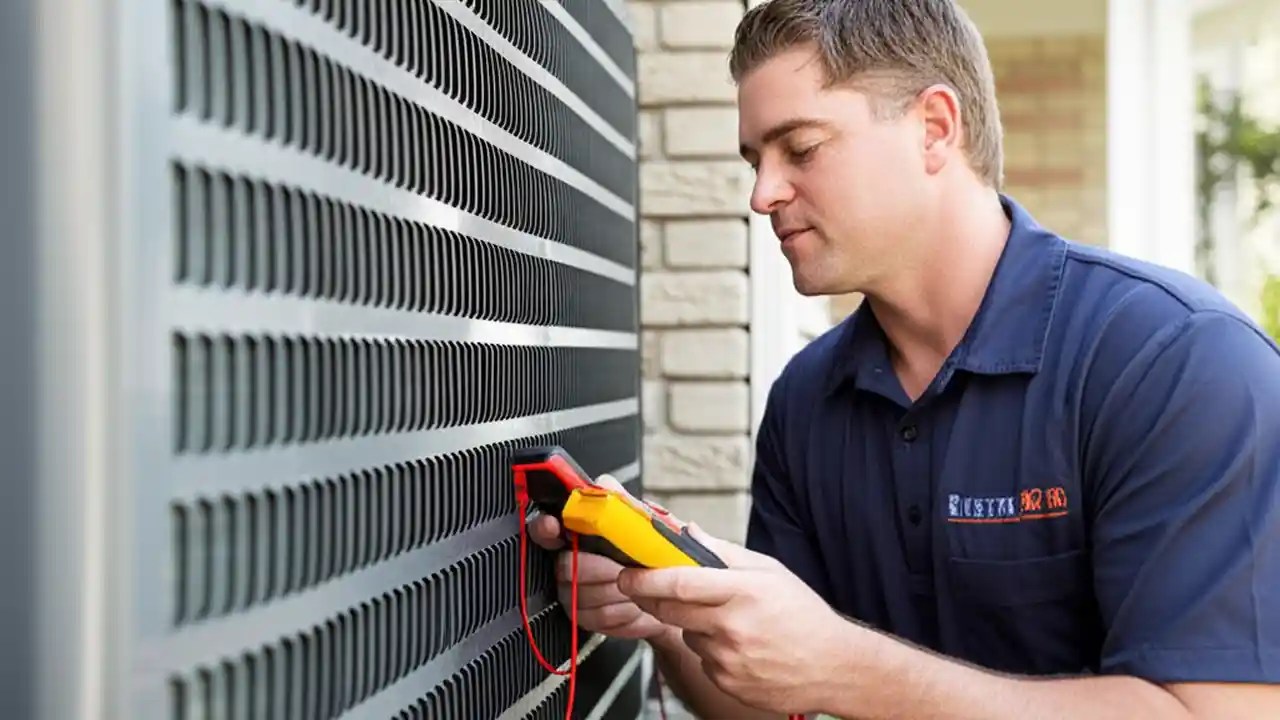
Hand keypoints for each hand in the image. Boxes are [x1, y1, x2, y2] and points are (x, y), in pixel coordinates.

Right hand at [526, 474, 670, 640]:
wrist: (668, 596)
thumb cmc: (652, 556)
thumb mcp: (646, 525)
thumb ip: (624, 504)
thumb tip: (606, 485)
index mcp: (577, 536)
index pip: (545, 530)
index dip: (546, 528)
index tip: (553, 526)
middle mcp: (567, 565)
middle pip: (566, 568)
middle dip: (601, 568)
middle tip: (625, 565)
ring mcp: (574, 595)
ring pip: (584, 595)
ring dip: (619, 590)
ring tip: (638, 584)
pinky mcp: (587, 619)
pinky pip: (599, 617)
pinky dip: (625, 611)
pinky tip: (637, 603)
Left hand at [616, 526, 846, 714]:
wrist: (833, 666)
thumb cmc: (803, 614)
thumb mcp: (770, 571)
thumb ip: (723, 551)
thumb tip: (687, 532)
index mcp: (745, 591)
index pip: (680, 583)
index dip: (645, 579)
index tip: (628, 574)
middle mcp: (734, 626)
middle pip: (670, 610)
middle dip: (652, 598)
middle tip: (651, 590)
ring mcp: (728, 658)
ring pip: (685, 634)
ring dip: (688, 623)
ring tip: (724, 620)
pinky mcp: (726, 682)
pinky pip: (700, 658)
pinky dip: (707, 648)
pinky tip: (736, 644)